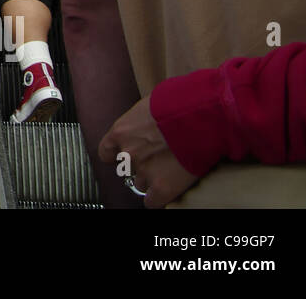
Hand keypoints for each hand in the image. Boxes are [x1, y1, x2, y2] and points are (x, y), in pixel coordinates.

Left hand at [98, 93, 200, 208]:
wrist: (199, 117)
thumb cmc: (178, 104)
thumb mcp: (149, 105)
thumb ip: (140, 120)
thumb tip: (145, 121)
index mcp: (121, 132)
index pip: (106, 152)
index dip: (117, 155)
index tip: (127, 155)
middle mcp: (128, 153)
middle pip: (127, 168)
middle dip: (141, 163)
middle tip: (158, 158)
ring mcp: (144, 171)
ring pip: (142, 183)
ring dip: (152, 178)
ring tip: (169, 169)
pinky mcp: (162, 186)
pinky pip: (152, 201)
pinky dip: (158, 198)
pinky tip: (166, 190)